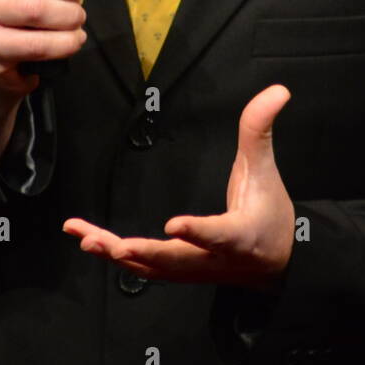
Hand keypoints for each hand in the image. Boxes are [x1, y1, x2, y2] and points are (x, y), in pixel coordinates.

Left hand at [63, 84, 294, 288]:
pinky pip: (143, 268)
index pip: (218, 234)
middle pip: (176, 260)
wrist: (276, 264)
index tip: (173, 224)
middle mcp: (213, 259)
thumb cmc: (270, 216)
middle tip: (112, 244)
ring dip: (117, 255)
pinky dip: (115, 256)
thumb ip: (260, 131)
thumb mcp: (265, 171)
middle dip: (143, 252)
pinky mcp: (177, 273)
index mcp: (239, 235)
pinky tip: (90, 242)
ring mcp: (192, 270)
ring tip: (87, 240)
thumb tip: (276, 92)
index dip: (197, 231)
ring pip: (152, 268)